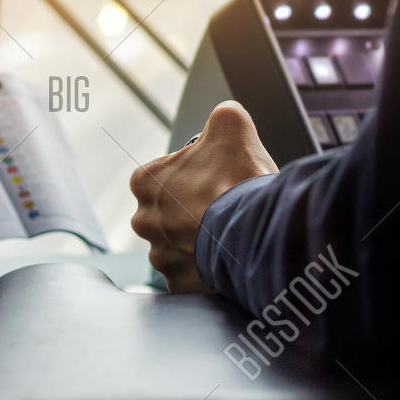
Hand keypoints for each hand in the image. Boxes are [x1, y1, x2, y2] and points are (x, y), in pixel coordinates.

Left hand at [129, 101, 277, 293]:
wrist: (255, 232)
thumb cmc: (238, 181)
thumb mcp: (232, 125)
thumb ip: (222, 116)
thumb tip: (225, 115)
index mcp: (146, 183)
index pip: (159, 175)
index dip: (188, 175)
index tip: (211, 179)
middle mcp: (144, 221)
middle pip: (167, 213)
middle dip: (190, 211)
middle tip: (221, 207)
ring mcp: (160, 257)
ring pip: (178, 246)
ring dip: (198, 242)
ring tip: (228, 235)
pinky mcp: (179, 284)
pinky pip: (191, 277)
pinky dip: (206, 271)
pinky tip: (227, 259)